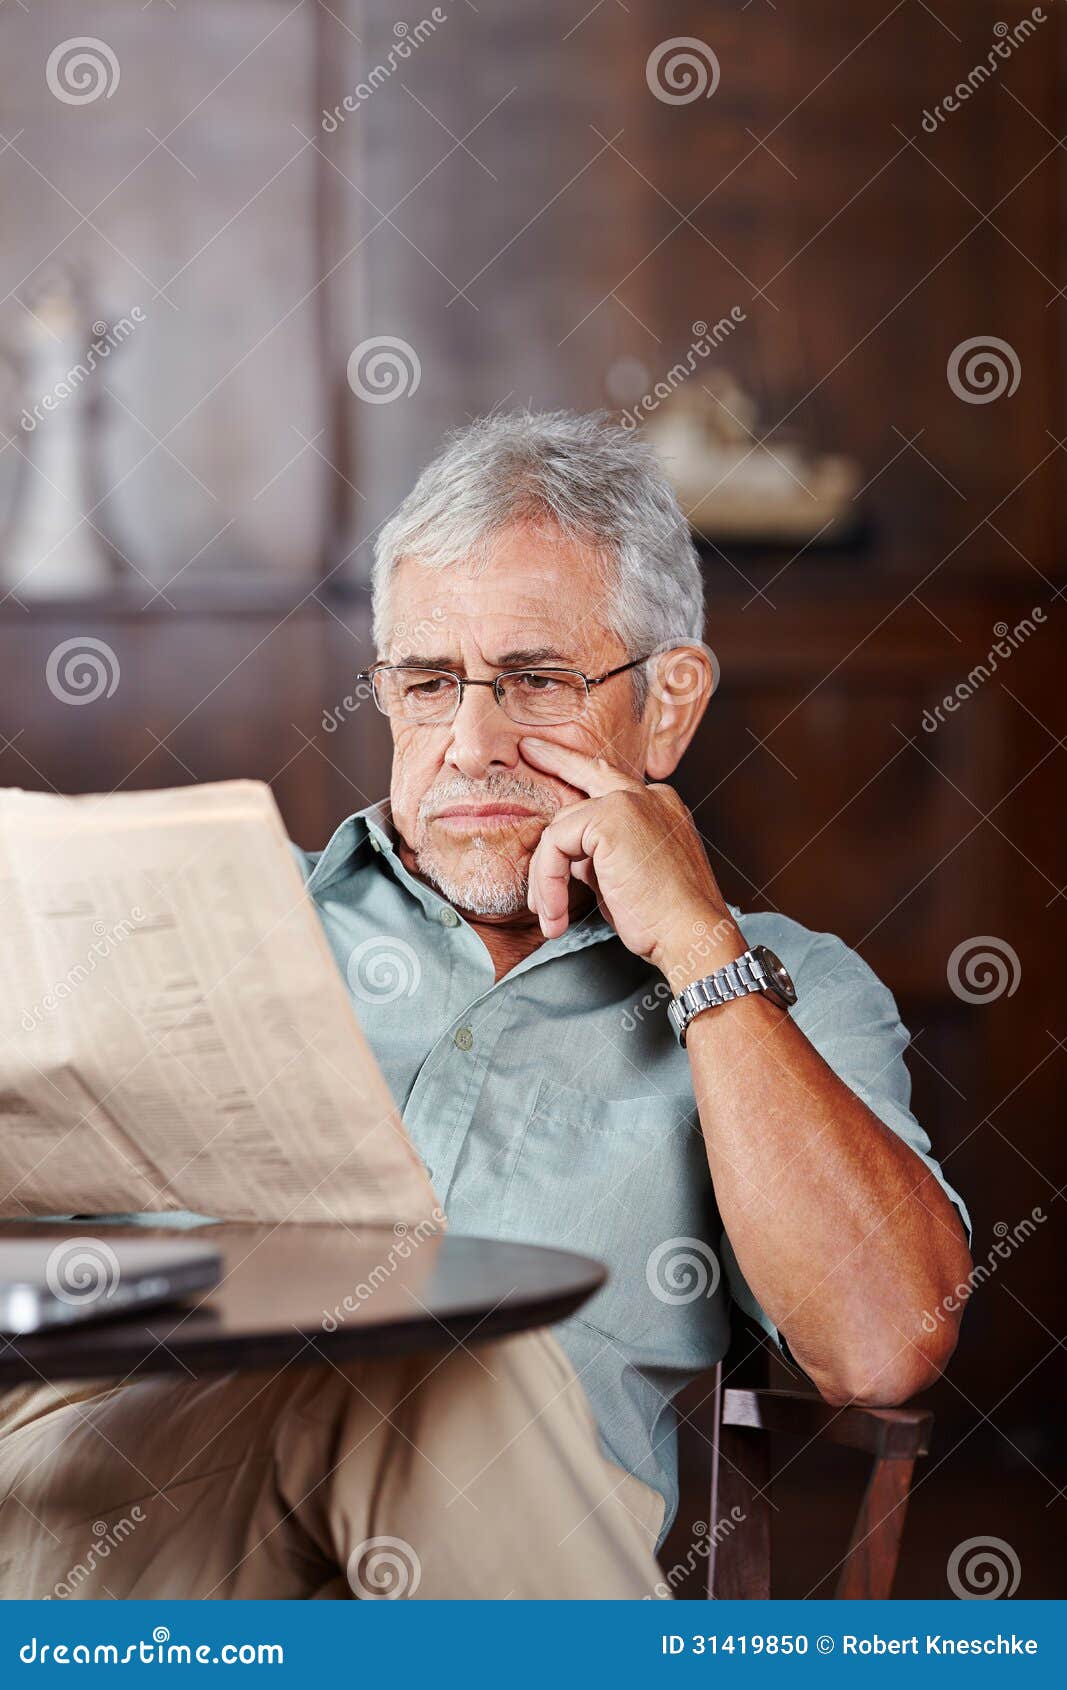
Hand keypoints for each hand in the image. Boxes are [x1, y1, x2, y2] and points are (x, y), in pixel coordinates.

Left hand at [519, 737, 742, 982]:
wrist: (690, 934)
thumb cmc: (662, 919)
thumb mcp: (625, 877)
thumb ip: (598, 855)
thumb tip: (566, 855)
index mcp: (660, 806)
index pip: (611, 782)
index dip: (577, 770)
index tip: (547, 756)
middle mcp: (650, 795)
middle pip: (589, 772)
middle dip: (555, 759)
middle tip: (526, 749)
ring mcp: (631, 802)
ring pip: (561, 827)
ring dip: (546, 877)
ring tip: (551, 916)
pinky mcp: (611, 818)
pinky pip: (555, 844)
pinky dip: (547, 881)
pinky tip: (556, 913)